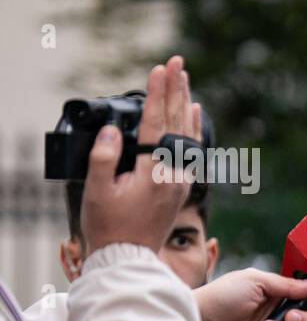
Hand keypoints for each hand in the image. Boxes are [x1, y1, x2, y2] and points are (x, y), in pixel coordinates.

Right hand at [81, 55, 202, 255]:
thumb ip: (105, 157)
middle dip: (176, 89)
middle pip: (178, 123)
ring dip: (185, 104)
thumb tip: (115, 130)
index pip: (159, 124)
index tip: (160, 68)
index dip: (159, 94)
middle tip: (178, 61)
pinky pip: (192, 149)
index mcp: (155, 173)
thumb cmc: (109, 227)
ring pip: (188, 134)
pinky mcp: (180, 187)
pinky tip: (194, 112)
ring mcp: (180, 181)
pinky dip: (193, 128)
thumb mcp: (97, 191)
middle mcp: (174, 174)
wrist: (128, 259)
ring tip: (185, 78)